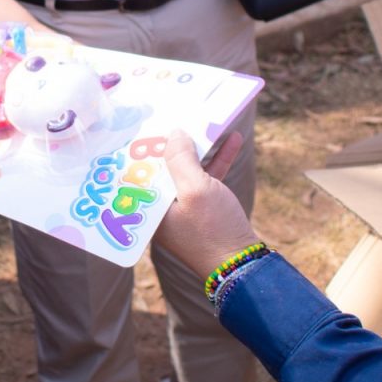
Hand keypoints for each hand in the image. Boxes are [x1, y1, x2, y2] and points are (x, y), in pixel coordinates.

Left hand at [153, 130, 257, 286]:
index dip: (142, 147)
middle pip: (163, 168)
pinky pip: (207, 179)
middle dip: (172, 143)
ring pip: (187, 171)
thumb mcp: (195, 189)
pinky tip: (232, 140)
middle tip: (177, 115)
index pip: (138, 172)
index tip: (146, 124)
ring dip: (200, 148)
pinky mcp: (205, 209)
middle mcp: (161, 209)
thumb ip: (181, 159)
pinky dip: (218, 161)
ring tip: (207, 122)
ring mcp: (183, 209)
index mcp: (148, 209)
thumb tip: (174, 133)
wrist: (243, 265)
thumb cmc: (213, 231)